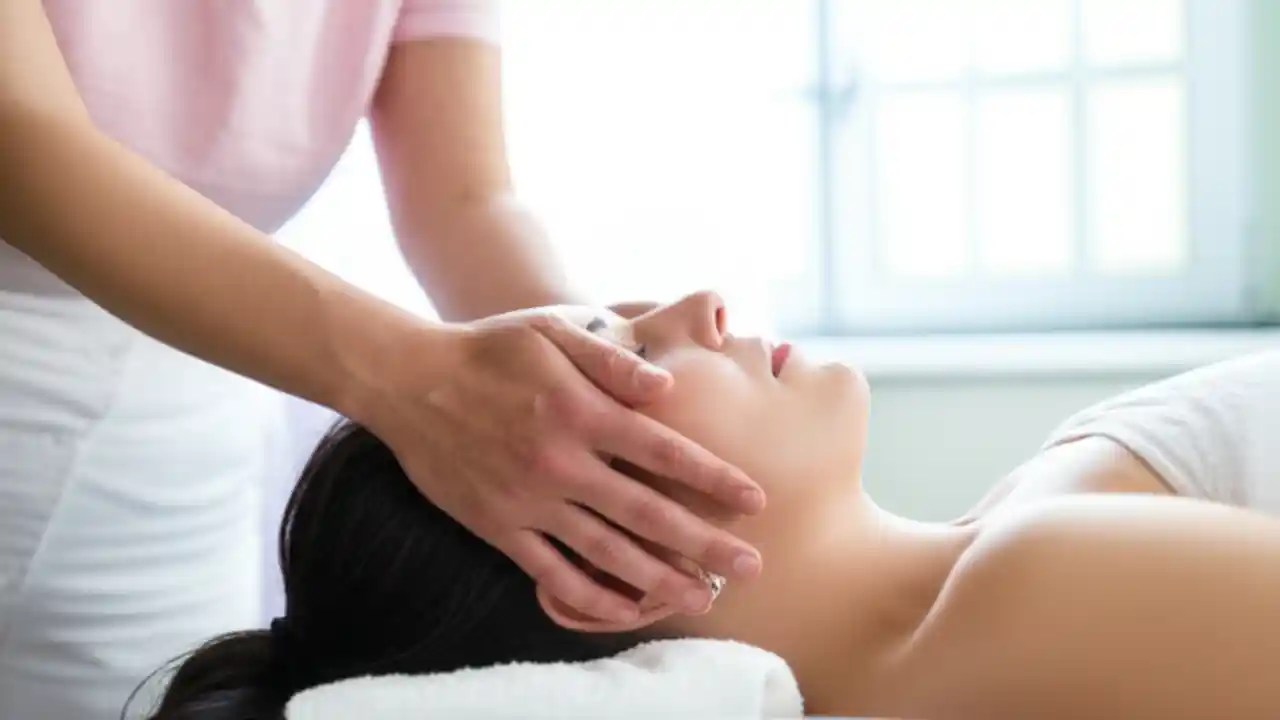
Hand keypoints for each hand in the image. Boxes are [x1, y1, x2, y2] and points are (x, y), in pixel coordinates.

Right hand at [367, 308, 765, 622]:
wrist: (409, 381)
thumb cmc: (490, 349)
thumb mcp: (552, 332)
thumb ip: (612, 361)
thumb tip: (667, 389)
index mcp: (580, 411)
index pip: (664, 453)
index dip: (714, 479)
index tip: (755, 501)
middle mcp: (560, 462)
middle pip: (647, 514)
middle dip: (704, 544)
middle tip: (750, 567)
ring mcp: (528, 501)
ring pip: (607, 552)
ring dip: (659, 580)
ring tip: (702, 598)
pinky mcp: (499, 527)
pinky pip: (551, 573)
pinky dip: (590, 598)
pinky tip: (624, 611)